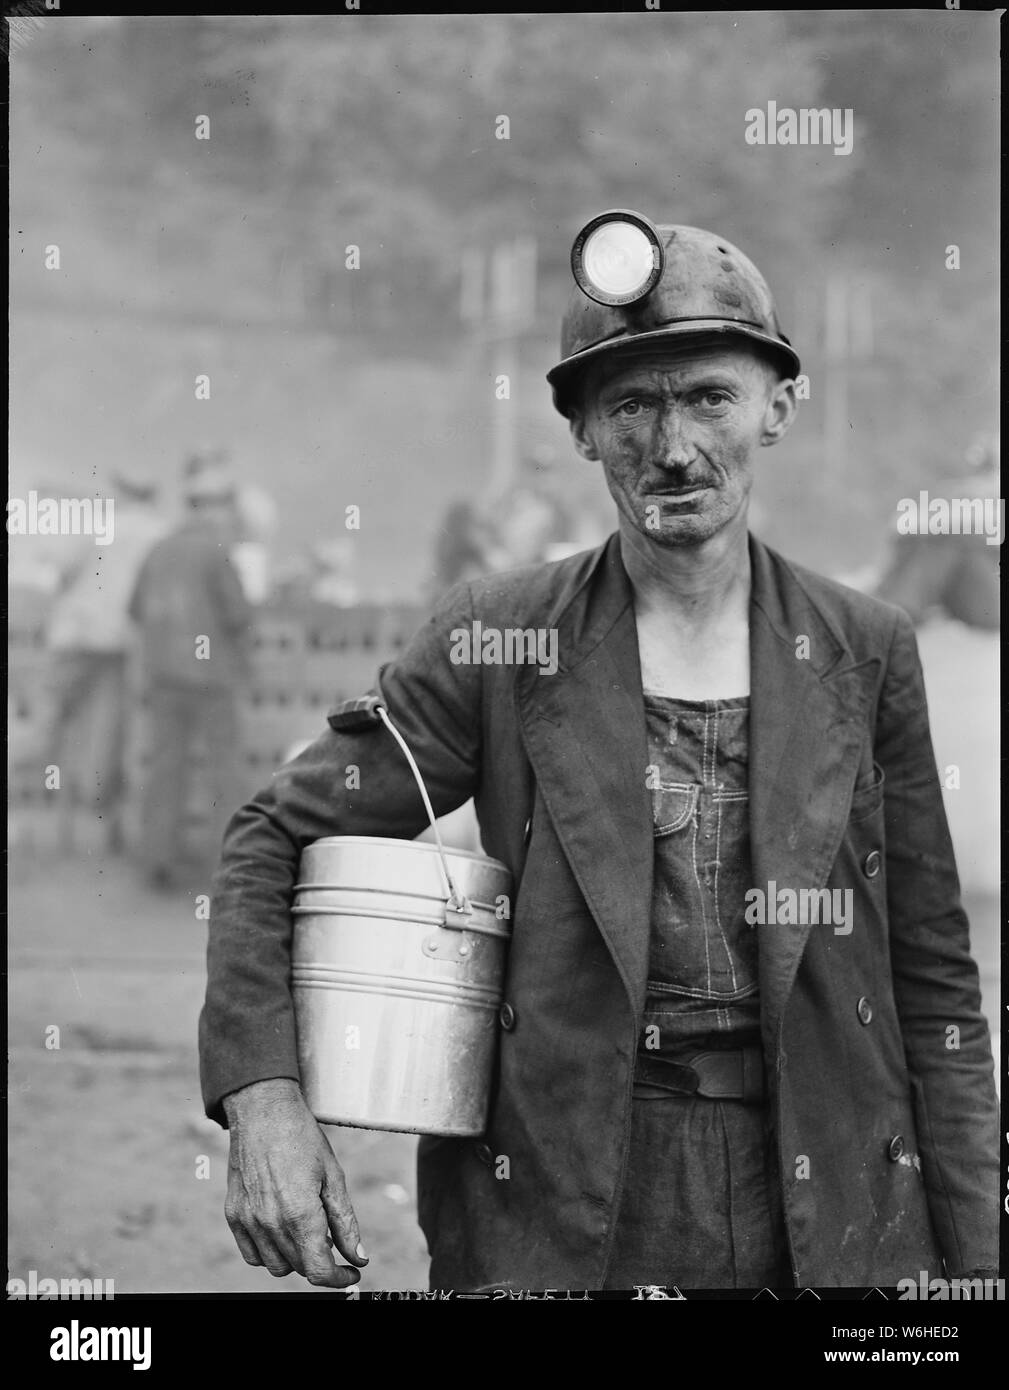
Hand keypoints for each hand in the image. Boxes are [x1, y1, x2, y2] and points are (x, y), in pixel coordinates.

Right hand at [222, 1078, 367, 1287]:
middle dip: (322, 1261)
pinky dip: (269, 1252)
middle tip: (332, 1238)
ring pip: (276, 1266)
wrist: (263, 1112)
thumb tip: (359, 1257)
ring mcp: (248, 1221)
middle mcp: (270, 1223)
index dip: (339, 1278)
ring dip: (296, 1258)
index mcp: (299, 1213)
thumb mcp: (334, 1176)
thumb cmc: (302, 1138)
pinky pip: (252, 1254)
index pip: (319, 1271)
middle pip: (300, 1268)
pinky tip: (282, 1231)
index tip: (352, 1272)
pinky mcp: (233, 1216)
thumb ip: (345, 1222)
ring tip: (307, 1230)